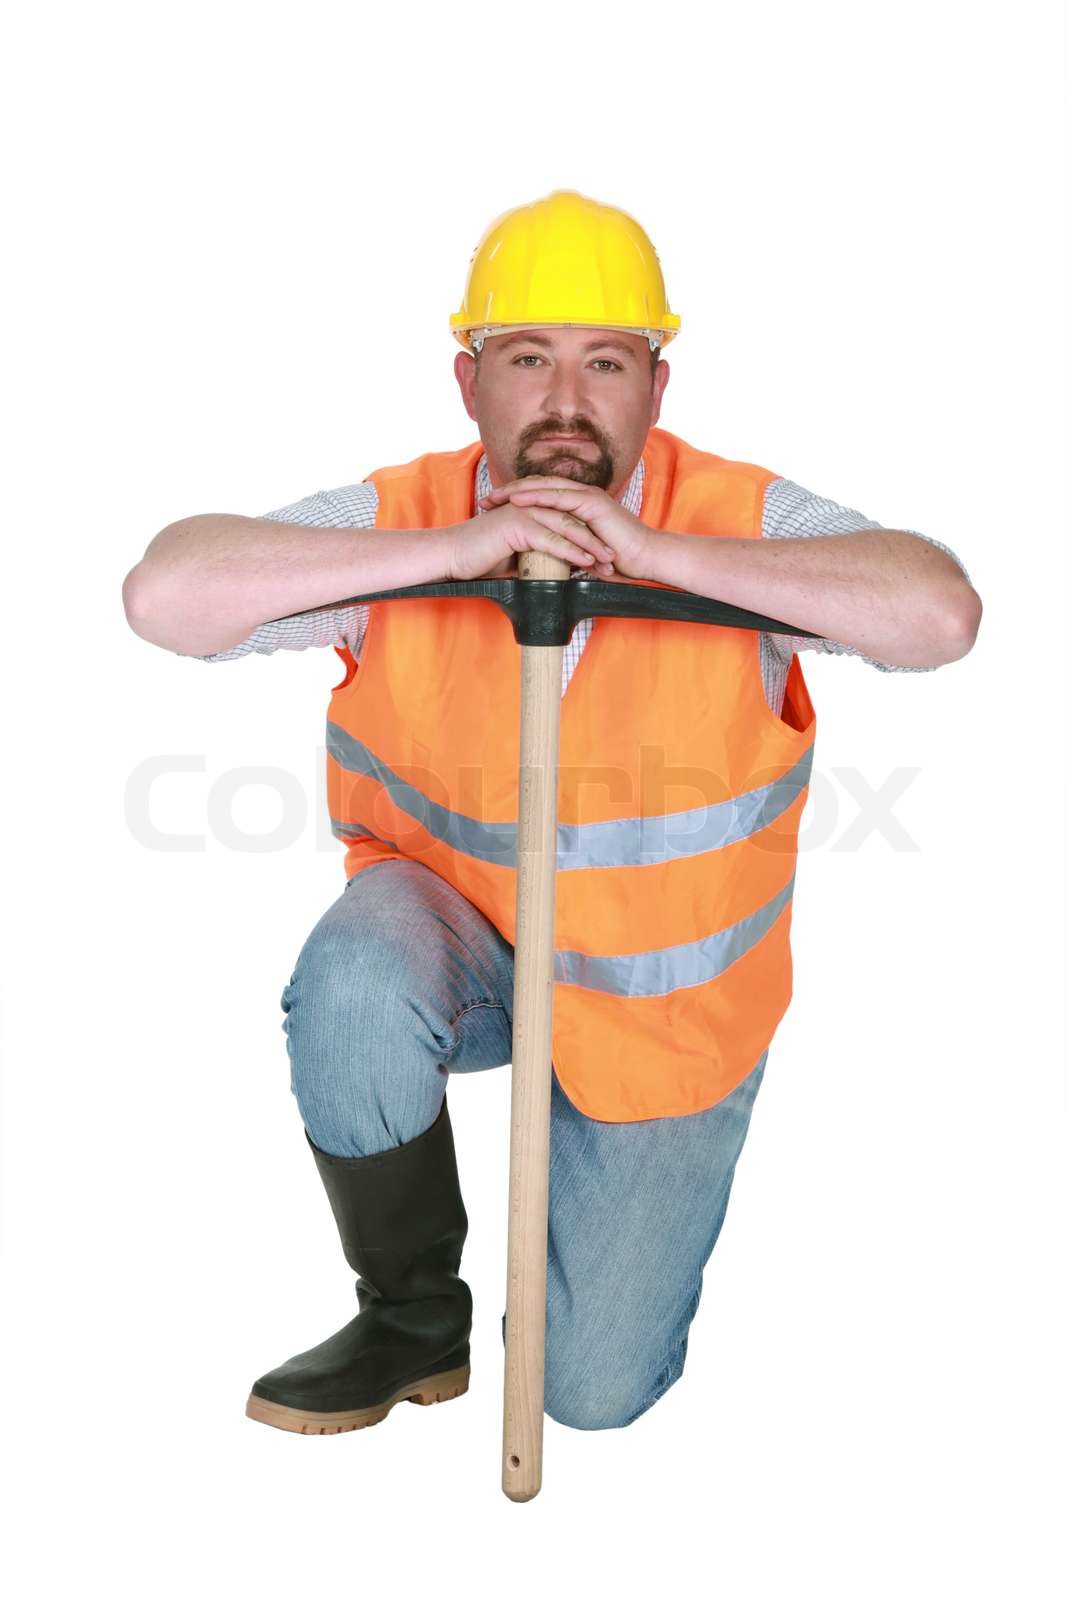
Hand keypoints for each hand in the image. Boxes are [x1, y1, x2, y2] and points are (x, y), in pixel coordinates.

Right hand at [444, 499, 618, 582]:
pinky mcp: (517, 525)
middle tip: (615, 558)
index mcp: (530, 511)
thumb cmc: (476, 561)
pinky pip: (551, 539)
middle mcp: (529, 507)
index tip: (604, 557)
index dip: (587, 539)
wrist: (451, 559)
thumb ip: (533, 560)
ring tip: (607, 561)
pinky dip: (570, 550)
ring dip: (589, 545)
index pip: (566, 522)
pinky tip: (585, 561)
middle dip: (595, 540)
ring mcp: (524, 513)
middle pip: (571, 521)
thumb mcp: (512, 560)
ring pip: (565, 527)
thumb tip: (552, 575)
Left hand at [477, 477, 656, 579]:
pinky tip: (517, 500)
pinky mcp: (592, 504)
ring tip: (494, 497)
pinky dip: (537, 497)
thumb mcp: (583, 553)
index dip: (515, 501)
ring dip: (517, 491)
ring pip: (544, 488)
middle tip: (485, 500)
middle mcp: (580, 495)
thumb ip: (566, 551)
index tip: (492, 510)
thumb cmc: (619, 560)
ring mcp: (586, 496)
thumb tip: (548, 564)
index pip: (541, 497)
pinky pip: (559, 497)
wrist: (646, 558)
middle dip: (508, 492)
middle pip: (537, 487)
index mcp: (577, 505)